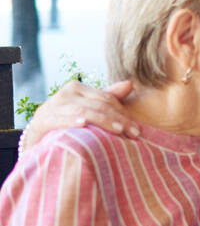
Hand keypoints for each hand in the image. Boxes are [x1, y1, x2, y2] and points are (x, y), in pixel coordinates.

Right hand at [22, 78, 138, 149]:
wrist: (37, 141)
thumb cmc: (65, 126)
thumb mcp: (87, 112)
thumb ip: (107, 99)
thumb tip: (130, 84)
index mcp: (77, 89)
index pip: (106, 99)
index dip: (124, 113)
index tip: (137, 129)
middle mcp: (65, 94)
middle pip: (98, 105)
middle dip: (119, 119)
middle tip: (135, 134)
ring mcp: (52, 106)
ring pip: (84, 111)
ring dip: (103, 121)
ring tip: (119, 131)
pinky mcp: (42, 120)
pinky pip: (60, 119)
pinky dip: (72, 120)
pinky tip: (83, 124)